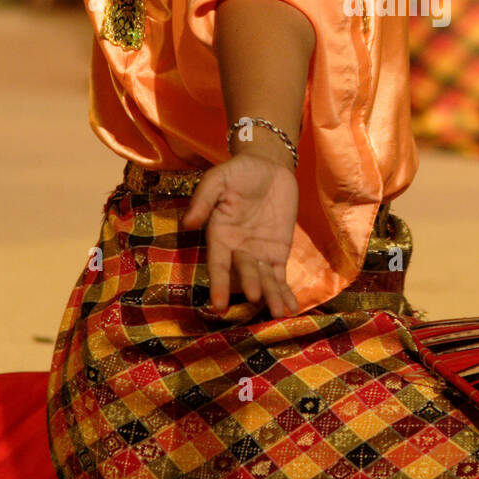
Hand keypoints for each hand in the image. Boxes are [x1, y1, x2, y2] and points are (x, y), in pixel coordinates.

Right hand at [181, 153, 298, 317]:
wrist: (267, 165)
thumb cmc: (238, 172)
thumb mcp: (218, 179)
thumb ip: (204, 199)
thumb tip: (188, 223)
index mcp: (219, 235)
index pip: (217, 264)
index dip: (218, 284)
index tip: (218, 305)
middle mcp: (237, 250)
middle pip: (243, 272)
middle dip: (248, 285)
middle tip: (255, 297)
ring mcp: (259, 253)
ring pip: (263, 279)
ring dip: (270, 296)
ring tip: (278, 313)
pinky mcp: (278, 252)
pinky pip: (280, 276)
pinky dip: (285, 292)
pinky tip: (290, 307)